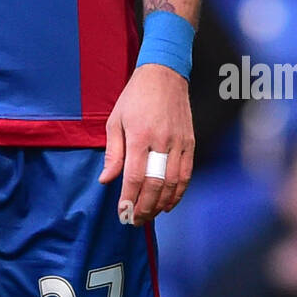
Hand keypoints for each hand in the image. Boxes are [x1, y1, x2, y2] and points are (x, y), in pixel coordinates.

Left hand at [99, 64, 194, 223]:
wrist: (164, 75)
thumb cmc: (135, 97)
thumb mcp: (115, 120)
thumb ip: (113, 153)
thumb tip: (106, 180)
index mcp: (139, 135)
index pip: (134, 176)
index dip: (129, 199)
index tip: (123, 214)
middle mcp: (161, 141)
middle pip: (155, 184)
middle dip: (144, 207)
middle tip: (135, 220)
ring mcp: (179, 143)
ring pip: (173, 183)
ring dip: (161, 204)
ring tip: (149, 215)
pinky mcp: (190, 143)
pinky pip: (186, 174)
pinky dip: (178, 192)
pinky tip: (168, 203)